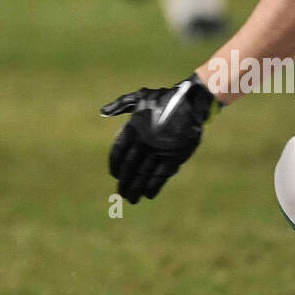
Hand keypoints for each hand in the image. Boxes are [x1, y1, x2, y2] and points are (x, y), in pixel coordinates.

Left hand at [101, 75, 217, 201]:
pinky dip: (153, 186)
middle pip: (129, 167)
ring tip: (132, 199)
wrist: (191, 101)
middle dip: (124, 182)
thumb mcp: (140, 96)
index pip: (117, 151)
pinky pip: (160, 176)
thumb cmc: (164, 98)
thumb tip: (103, 111)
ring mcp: (158, 150)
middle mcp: (143, 141)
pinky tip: (149, 194)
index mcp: (132, 127)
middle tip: (121, 193)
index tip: (114, 174)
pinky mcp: (173, 157)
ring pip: (143, 174)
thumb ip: (120, 105)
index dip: (114, 165)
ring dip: (136, 188)